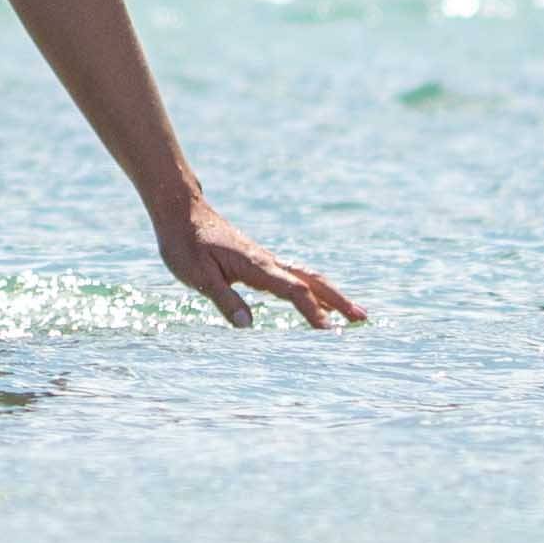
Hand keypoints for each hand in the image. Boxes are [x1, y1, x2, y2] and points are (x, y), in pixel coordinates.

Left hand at [155, 198, 362, 326]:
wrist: (180, 210)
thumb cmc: (185, 242)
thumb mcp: (197, 275)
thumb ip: (223, 298)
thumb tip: (247, 326)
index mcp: (256, 266)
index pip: (293, 291)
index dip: (313, 312)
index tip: (330, 332)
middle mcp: (267, 261)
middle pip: (312, 281)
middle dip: (339, 301)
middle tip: (363, 319)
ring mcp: (265, 259)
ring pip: (306, 277)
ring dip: (330, 295)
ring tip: (351, 313)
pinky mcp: (258, 260)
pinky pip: (293, 276)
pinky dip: (312, 289)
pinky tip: (314, 299)